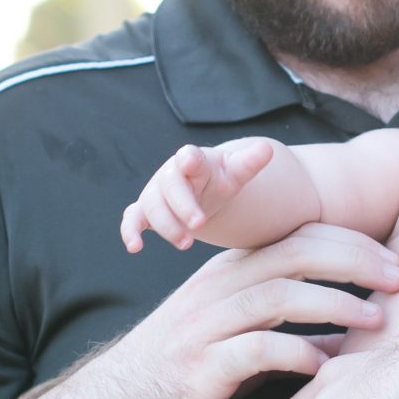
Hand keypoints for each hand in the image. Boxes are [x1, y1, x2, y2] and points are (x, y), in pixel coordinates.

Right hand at [68, 223, 398, 398]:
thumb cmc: (188, 370)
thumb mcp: (237, 335)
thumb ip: (285, 328)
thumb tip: (345, 336)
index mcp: (230, 272)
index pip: (297, 236)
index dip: (350, 242)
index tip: (393, 261)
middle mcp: (217, 289)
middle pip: (295, 254)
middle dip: (354, 261)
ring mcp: (206, 326)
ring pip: (279, 296)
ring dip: (336, 304)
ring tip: (377, 319)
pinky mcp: (200, 368)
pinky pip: (256, 349)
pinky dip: (296, 353)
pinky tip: (325, 365)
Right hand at [122, 138, 280, 251]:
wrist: (201, 191)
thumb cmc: (218, 180)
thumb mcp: (236, 173)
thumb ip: (250, 163)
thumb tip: (267, 150)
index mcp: (194, 160)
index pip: (188, 156)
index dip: (188, 160)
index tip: (190, 164)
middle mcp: (170, 174)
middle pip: (169, 187)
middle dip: (182, 206)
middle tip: (199, 224)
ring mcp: (155, 192)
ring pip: (151, 206)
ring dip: (166, 226)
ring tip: (186, 244)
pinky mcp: (145, 210)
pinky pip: (132, 218)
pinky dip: (130, 231)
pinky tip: (135, 248)